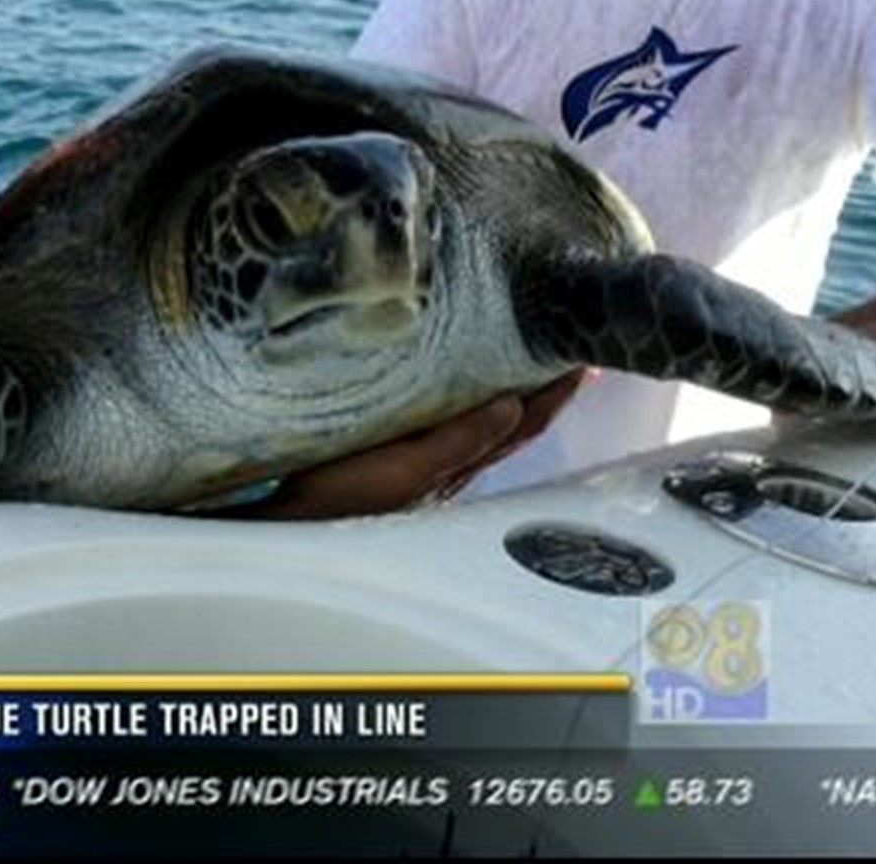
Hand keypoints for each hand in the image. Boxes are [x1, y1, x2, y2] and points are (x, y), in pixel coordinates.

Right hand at [234, 369, 591, 520]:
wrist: (290, 522)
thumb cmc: (341, 498)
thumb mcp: (406, 467)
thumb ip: (459, 440)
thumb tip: (512, 405)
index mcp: (458, 462)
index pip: (523, 424)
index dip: (556, 394)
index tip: (584, 360)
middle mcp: (448, 460)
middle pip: (512, 421)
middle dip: (542, 389)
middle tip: (571, 353)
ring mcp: (424, 458)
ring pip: (483, 420)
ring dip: (511, 392)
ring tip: (530, 361)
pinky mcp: (398, 451)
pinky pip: (451, 420)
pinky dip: (472, 399)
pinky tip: (463, 384)